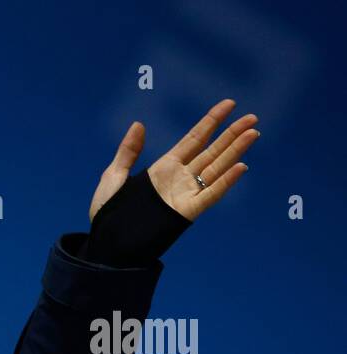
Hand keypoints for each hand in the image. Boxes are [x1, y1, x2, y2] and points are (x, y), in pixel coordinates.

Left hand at [89, 98, 259, 222]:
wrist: (107, 243)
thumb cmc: (108, 213)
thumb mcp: (114, 176)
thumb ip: (128, 151)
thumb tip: (139, 124)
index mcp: (164, 167)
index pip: (194, 139)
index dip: (211, 121)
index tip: (229, 104)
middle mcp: (180, 178)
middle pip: (211, 151)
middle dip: (231, 134)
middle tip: (252, 118)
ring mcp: (185, 194)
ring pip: (216, 169)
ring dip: (235, 152)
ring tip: (253, 134)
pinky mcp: (186, 212)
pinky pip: (210, 195)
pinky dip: (225, 182)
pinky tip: (240, 167)